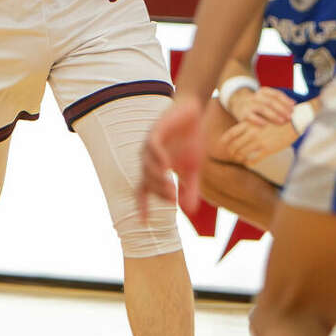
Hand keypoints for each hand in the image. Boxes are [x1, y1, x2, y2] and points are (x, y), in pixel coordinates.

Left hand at [140, 94, 203, 215]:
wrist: (193, 113)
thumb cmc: (190, 141)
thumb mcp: (193, 169)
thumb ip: (189, 189)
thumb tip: (189, 211)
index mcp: (154, 170)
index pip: (144, 191)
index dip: (142, 205)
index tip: (143, 222)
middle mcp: (148, 159)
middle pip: (147, 181)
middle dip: (159, 192)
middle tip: (172, 198)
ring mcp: (150, 145)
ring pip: (147, 166)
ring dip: (157, 179)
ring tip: (170, 188)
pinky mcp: (155, 131)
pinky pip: (153, 147)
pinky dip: (158, 158)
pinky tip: (166, 166)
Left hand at [220, 118, 296, 166]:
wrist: (294, 120)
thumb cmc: (277, 118)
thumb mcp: (261, 118)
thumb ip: (250, 126)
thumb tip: (241, 133)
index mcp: (249, 123)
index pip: (230, 134)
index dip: (224, 141)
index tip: (222, 145)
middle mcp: (252, 132)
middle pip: (234, 146)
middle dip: (231, 152)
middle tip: (231, 155)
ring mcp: (259, 141)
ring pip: (242, 154)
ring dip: (239, 158)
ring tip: (240, 159)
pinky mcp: (268, 149)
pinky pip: (254, 160)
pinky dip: (249, 163)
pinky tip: (249, 163)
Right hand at [229, 84, 294, 126]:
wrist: (237, 103)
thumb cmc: (258, 104)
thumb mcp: (266, 99)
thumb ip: (279, 101)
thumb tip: (294, 104)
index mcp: (263, 91)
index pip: (276, 94)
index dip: (285, 100)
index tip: (293, 108)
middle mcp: (256, 96)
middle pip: (270, 101)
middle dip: (282, 109)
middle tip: (290, 117)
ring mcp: (249, 104)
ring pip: (262, 108)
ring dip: (274, 115)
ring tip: (282, 121)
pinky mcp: (242, 113)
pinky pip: (251, 116)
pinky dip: (258, 120)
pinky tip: (266, 125)